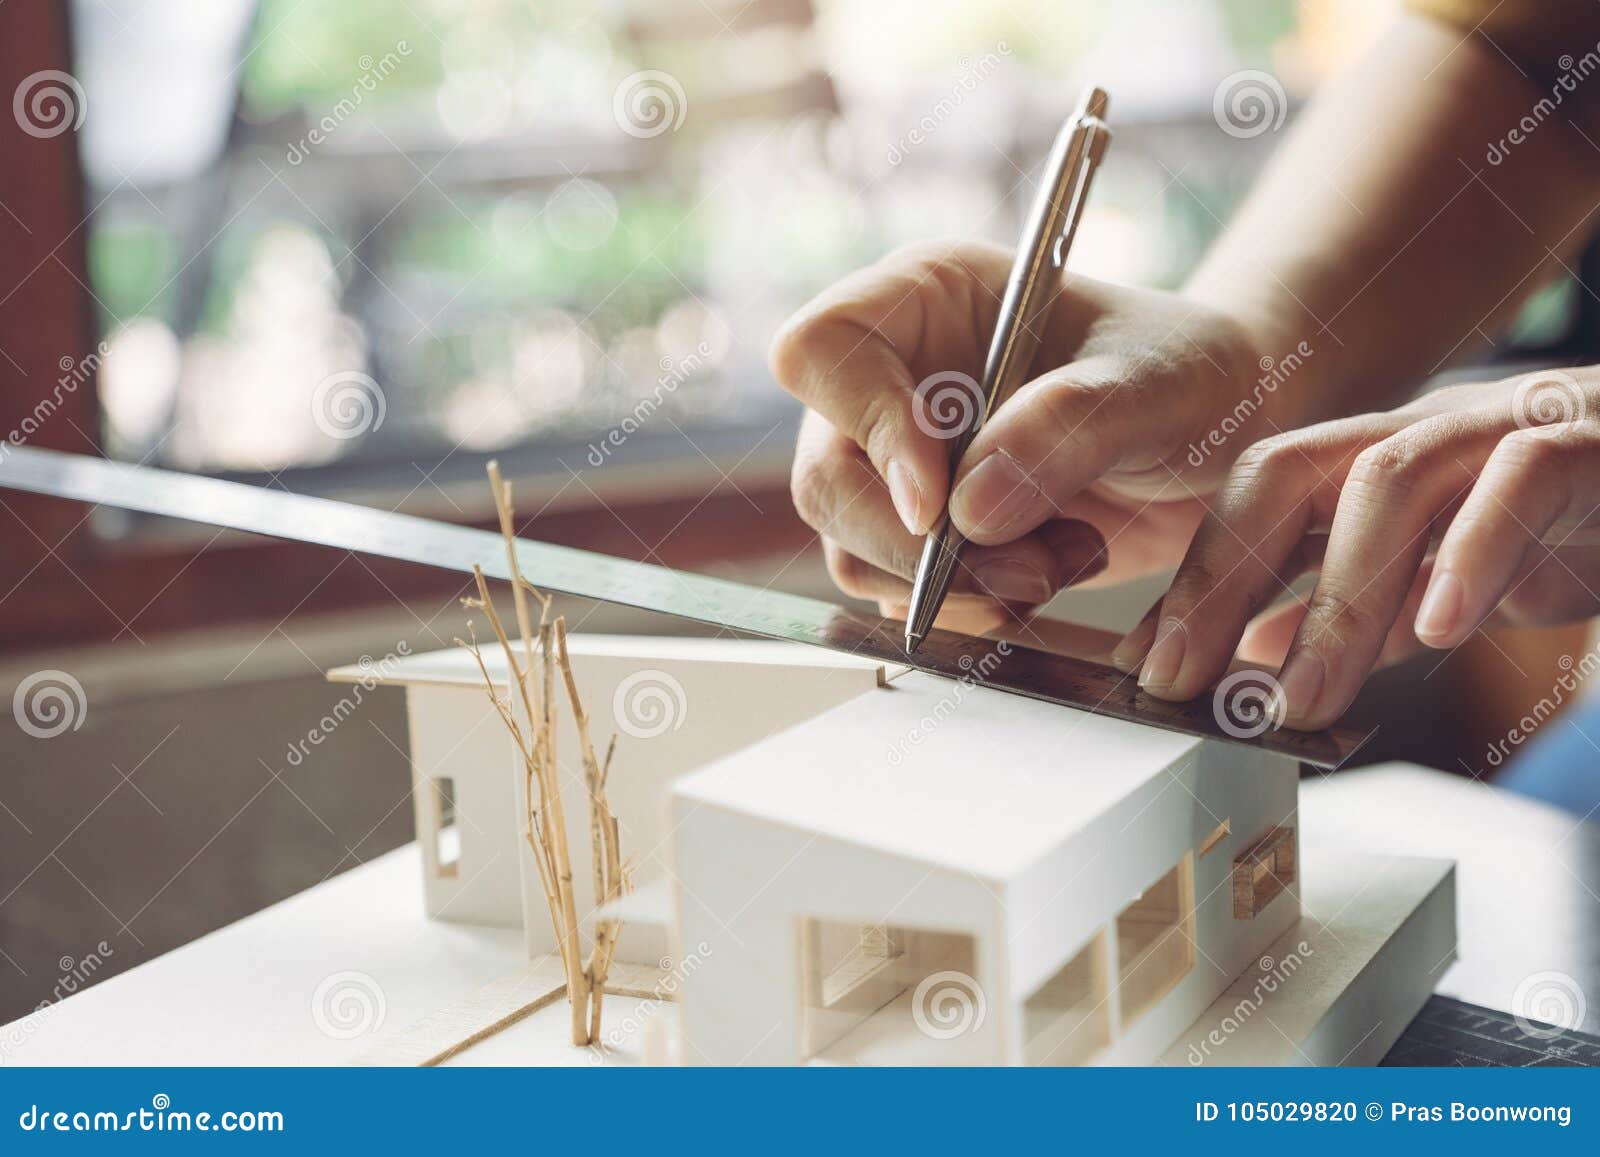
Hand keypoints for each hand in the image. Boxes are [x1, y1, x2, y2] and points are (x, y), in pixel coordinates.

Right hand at [770, 240, 1289, 629]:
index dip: (864, 427)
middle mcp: (893, 379)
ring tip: (1066, 559)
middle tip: (1026, 565)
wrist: (1224, 439)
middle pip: (825, 478)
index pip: (823, 351)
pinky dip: (974, 608)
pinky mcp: (923, 535)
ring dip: (958, 586)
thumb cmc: (1191, 373)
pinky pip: (900, 596)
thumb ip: (1066, 427)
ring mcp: (898, 463)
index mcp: (926, 298)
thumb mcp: (1158, 382)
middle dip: (919, 548)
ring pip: (855, 550)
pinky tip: (1052, 573)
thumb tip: (964, 512)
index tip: (938, 502)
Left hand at [1116, 369, 1599, 727]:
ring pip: (1390, 480)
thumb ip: (1359, 614)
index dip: (1195, 581)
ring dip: (1336, 598)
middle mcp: (1424, 437)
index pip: (1254, 507)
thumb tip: (1261, 660)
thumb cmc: (1575, 523)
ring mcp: (1504, 430)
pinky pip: (1522, 477)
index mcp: (1378, 467)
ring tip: (1306, 699)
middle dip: (1222, 578)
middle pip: (1287, 477)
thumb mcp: (1446, 582)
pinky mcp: (1589, 443)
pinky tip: (1439, 629)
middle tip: (1181, 679)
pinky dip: (1475, 551)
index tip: (1149, 668)